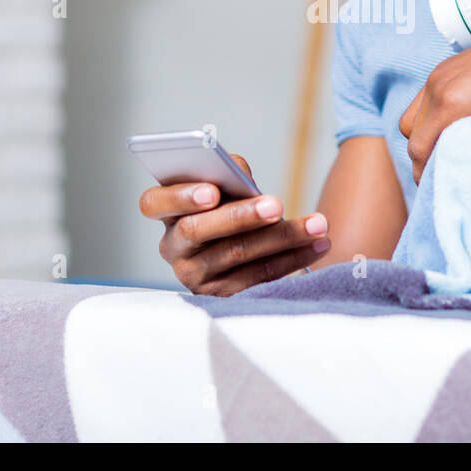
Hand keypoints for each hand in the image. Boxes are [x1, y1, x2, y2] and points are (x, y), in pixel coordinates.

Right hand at [139, 153, 331, 295]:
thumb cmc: (234, 205)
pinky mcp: (221, 297)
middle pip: (196, 230)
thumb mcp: (228, 186)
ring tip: (317, 223)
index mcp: (166, 212)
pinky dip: (292, 258)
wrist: (251, 249)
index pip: (153, 202)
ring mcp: (194, 276)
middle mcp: (173, 247)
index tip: (212, 191)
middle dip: (239, 216)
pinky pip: (258, 277)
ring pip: (235, 254)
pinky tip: (318, 244)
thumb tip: (238, 173)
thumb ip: (229, 174)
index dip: (179, 197)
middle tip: (276, 205)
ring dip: (281, 236)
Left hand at [399, 14, 470, 183]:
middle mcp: (438, 80)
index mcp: (450, 73)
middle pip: (412, 130)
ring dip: (430, 166)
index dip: (430, 142)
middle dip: (427, 156)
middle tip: (451, 176)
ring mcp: (441, 91)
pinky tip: (457, 177)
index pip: (420, 117)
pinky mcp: (452, 104)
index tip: (449, 160)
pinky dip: (435, 166)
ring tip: (455, 182)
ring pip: (416, 144)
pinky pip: (426, 147)